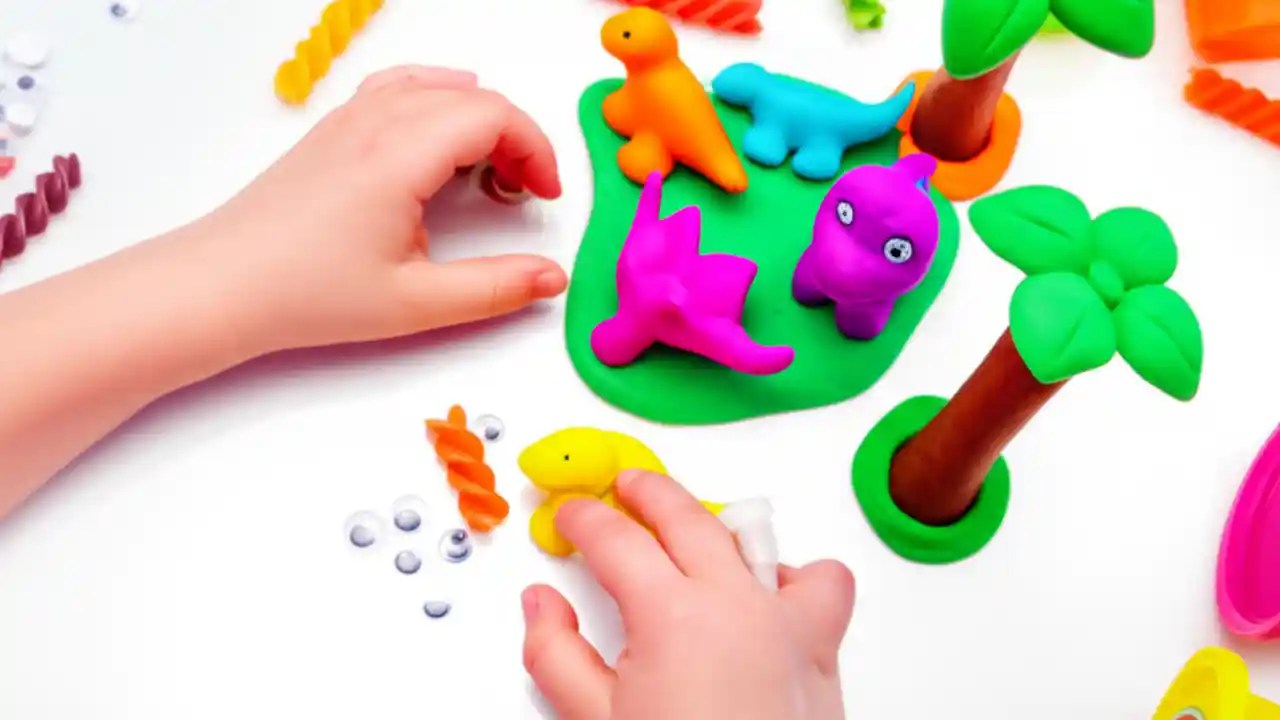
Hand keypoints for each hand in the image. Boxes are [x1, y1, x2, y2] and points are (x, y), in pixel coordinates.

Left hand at [187, 65, 567, 354]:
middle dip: (514, 136)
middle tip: (526, 191)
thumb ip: (494, 288)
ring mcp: (348, 119)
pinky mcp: (331, 131)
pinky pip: (398, 88)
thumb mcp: (415, 303)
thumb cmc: (304, 292)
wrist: (222, 285)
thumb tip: (551, 276)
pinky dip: (437, 103)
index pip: (493, 115)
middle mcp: (374, 122)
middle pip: (471, 96)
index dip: (536, 148)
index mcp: (400, 155)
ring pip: (435, 84)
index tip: (545, 195)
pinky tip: (440, 138)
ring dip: (477, 117)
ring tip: (489, 167)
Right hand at [521, 471, 854, 719]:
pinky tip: (767, 587)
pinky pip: (822, 583)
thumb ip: (557, 654)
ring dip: (716, 523)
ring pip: (751, 537)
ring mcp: (784, 620)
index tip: (571, 516)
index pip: (617, 539)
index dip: (585, 519)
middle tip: (624, 487)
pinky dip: (794, 574)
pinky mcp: (820, 647)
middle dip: (647, 491)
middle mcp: (734, 602)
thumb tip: (540, 604)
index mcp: (673, 614)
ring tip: (692, 528)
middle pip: (684, 514)